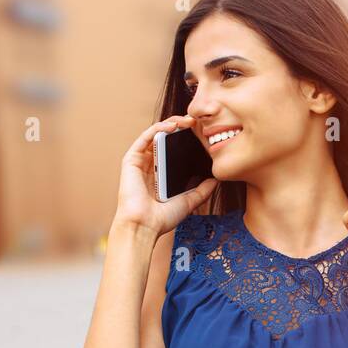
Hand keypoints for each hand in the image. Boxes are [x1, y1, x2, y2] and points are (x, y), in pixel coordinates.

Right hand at [111, 115, 216, 238]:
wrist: (144, 226)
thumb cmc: (162, 218)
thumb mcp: (189, 202)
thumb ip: (202, 191)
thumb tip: (216, 181)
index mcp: (161, 174)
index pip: (174, 150)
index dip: (187, 139)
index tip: (203, 134)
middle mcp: (150, 165)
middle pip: (166, 139)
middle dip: (181, 128)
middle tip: (197, 122)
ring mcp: (140, 161)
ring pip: (156, 134)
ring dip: (172, 123)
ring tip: (188, 120)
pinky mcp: (131, 159)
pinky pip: (145, 138)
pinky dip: (158, 129)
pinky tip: (172, 126)